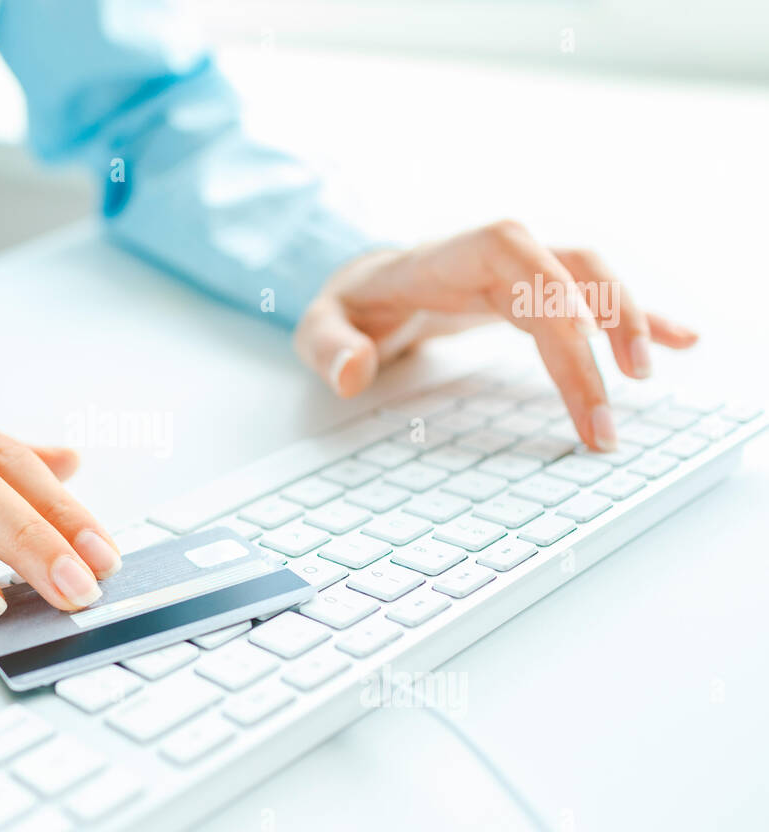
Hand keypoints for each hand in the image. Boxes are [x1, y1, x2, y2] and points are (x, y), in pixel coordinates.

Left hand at [293, 220, 698, 449]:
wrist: (365, 286)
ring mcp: (519, 270)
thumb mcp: (318, 328)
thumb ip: (329, 349)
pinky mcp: (535, 291)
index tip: (581, 352)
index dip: (555, 295)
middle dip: (599, 334)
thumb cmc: (348, 308)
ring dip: (626, 321)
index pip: (513, 255)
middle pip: (564, 274)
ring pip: (590, 279)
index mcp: (444, 257)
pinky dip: (636, 316)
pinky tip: (679, 340)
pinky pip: (593, 296)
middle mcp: (492, 255)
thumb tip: (352, 373)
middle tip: (611, 411)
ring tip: (647, 377)